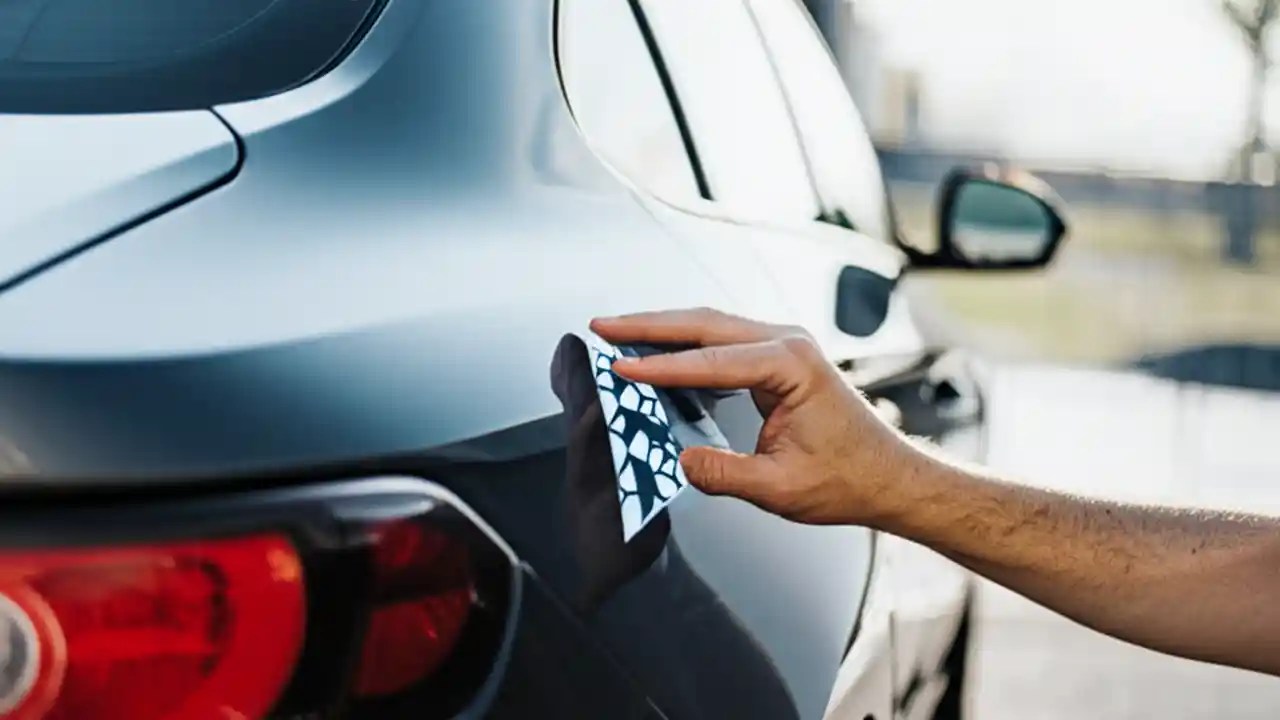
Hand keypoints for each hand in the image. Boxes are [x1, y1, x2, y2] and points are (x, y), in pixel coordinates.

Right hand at [590, 308, 924, 525]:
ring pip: (710, 326)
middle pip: (704, 325)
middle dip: (648, 326)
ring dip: (662, 329)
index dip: (659, 367)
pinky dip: (685, 343)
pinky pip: (722, 341)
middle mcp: (787, 344)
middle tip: (601, 326)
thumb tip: (677, 460)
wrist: (887, 475)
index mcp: (791, 366)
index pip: (709, 363)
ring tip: (616, 332)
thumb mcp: (780, 487)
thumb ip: (724, 474)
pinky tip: (656, 351)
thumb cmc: (847, 479)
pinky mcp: (777, 358)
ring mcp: (784, 346)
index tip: (618, 367)